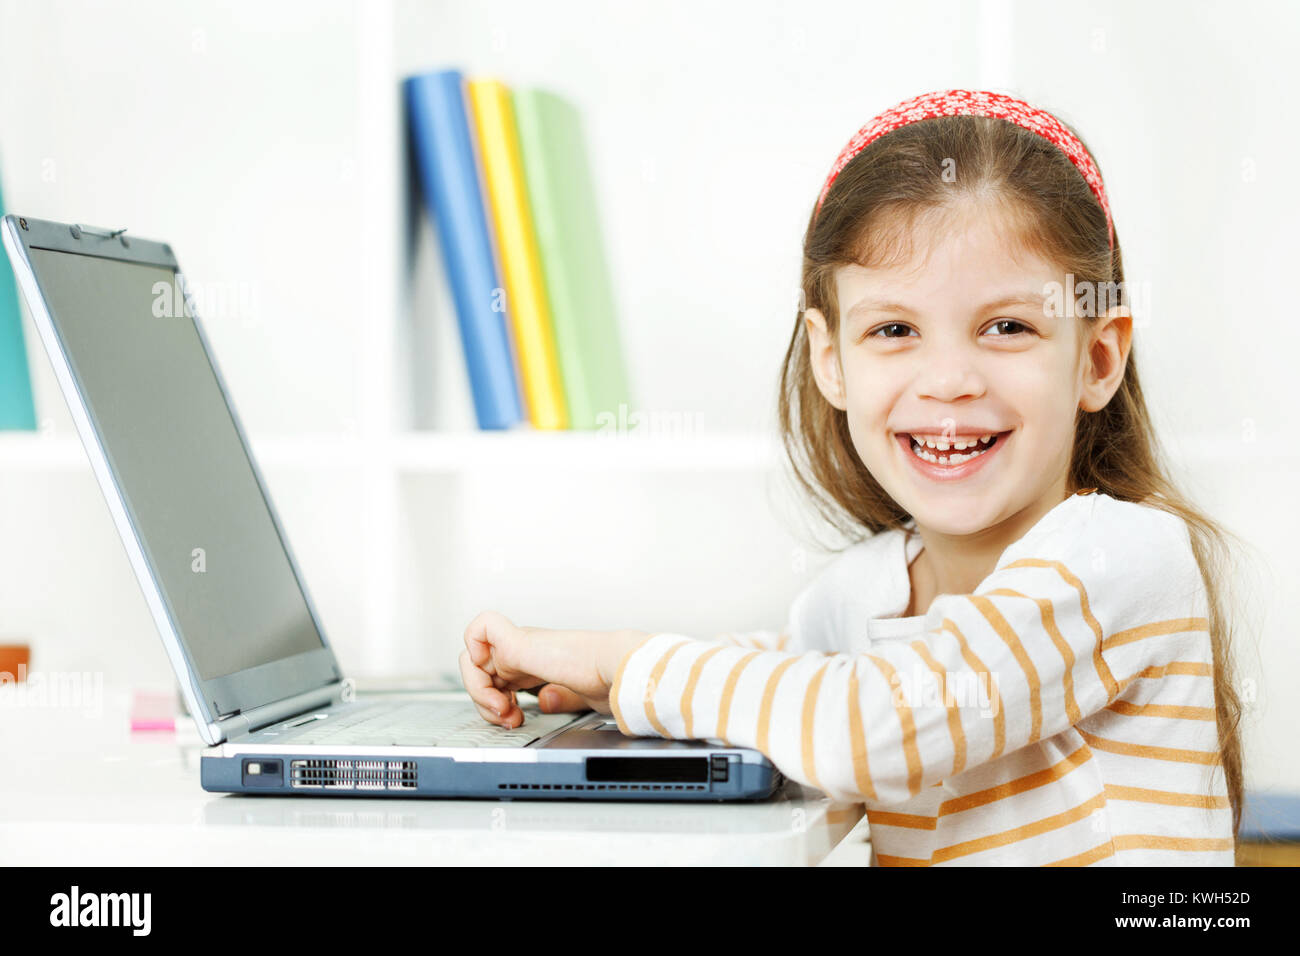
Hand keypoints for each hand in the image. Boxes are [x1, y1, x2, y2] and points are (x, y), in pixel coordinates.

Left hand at [458, 610, 648, 728]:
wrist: (615, 670)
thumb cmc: (608, 680)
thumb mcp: (576, 699)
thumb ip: (557, 699)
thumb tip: (543, 702)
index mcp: (536, 662)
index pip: (496, 680)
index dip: (496, 705)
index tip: (515, 721)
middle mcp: (524, 651)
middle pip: (478, 672)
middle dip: (485, 704)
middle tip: (509, 719)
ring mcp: (519, 643)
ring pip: (471, 658)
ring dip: (479, 691)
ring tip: (504, 709)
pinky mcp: (517, 640)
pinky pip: (479, 628)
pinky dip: (474, 650)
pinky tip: (492, 677)